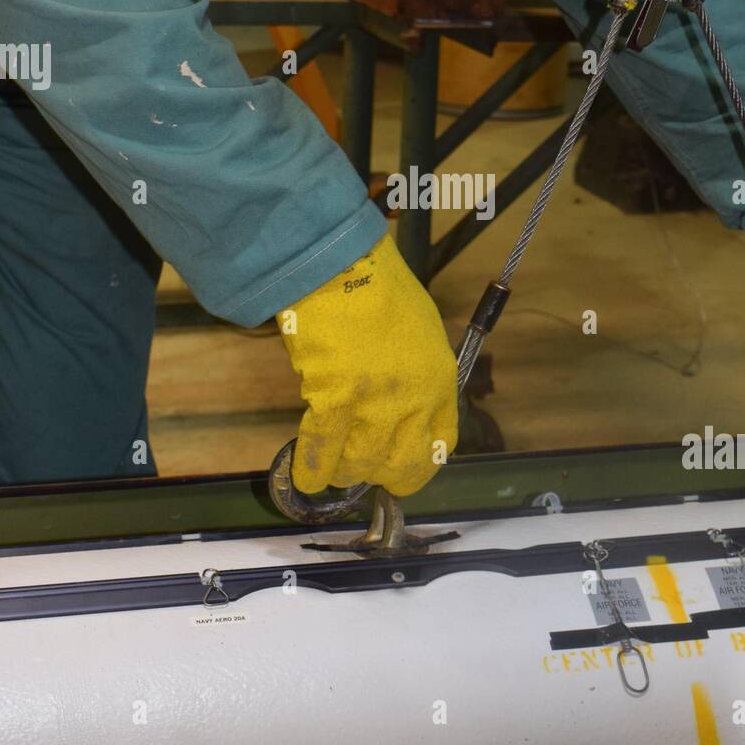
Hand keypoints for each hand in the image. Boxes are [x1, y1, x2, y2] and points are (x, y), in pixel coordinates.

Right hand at [276, 234, 457, 495]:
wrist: (343, 266)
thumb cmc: (380, 289)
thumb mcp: (422, 334)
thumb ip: (418, 377)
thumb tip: (402, 410)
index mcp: (441, 382)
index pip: (439, 447)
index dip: (415, 466)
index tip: (397, 469)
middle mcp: (415, 401)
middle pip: (400, 466)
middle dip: (379, 475)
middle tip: (360, 471)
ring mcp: (375, 404)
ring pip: (359, 464)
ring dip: (342, 472)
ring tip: (330, 467)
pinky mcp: (333, 401)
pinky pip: (322, 451)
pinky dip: (311, 469)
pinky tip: (304, 478)